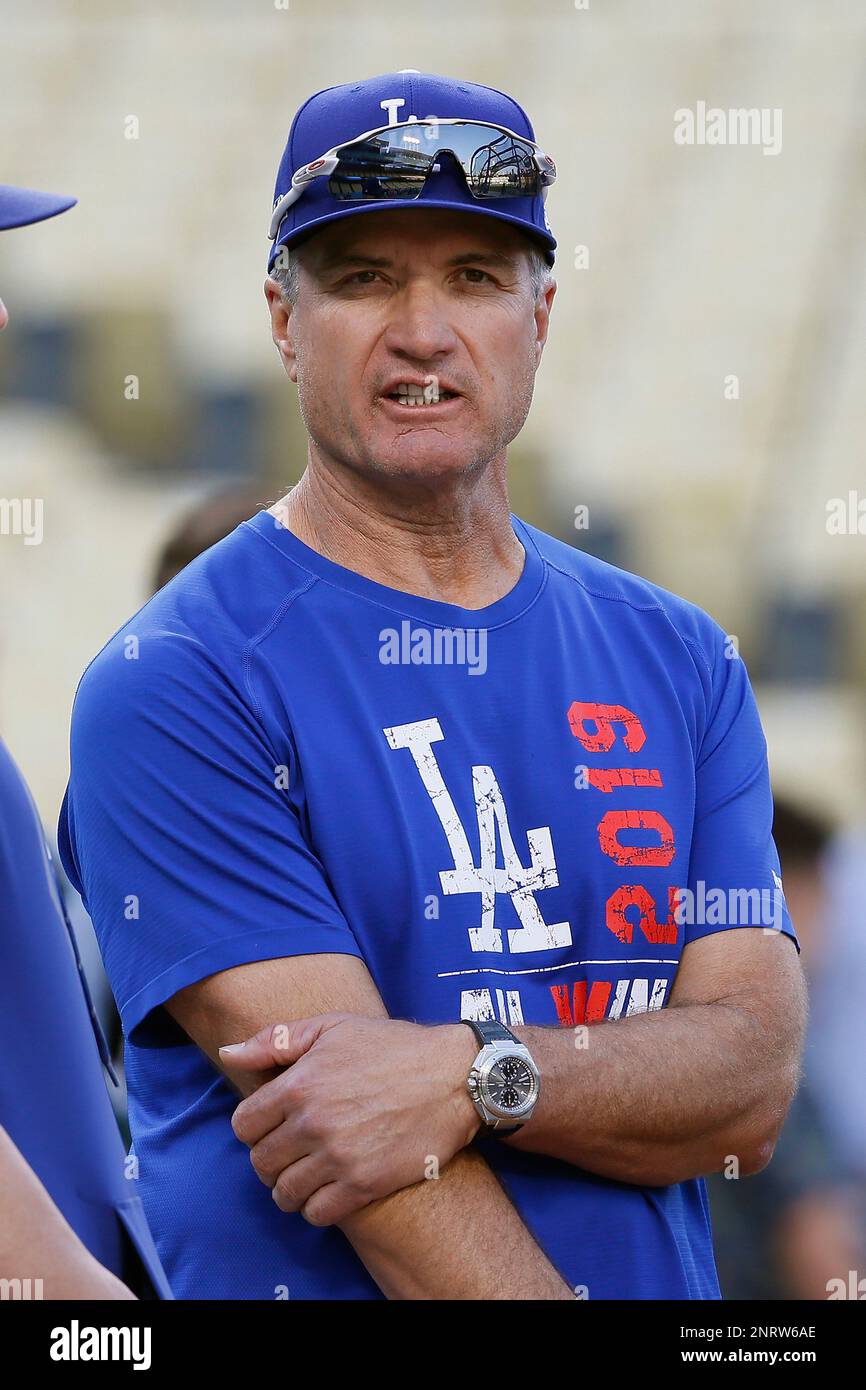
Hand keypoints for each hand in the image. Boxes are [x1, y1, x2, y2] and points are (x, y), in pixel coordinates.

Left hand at [220, 1015, 479, 1225]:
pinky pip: (317, 1213)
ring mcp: (339, 1156)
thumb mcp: (334, 1027)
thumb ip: (276, 1040)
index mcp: (300, 1083)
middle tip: (291, 1152)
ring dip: (290, 1188)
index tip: (273, 1126)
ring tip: (307, 1174)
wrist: (456, 1077)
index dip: (254, 1128)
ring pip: (285, 1193)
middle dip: (270, 1159)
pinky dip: (315, 1207)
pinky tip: (328, 1191)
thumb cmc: (393, 1047)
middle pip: (261, 1163)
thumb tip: (228, 1052)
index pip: (243, 1126)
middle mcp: (313, 1122)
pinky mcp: (364, 1184)